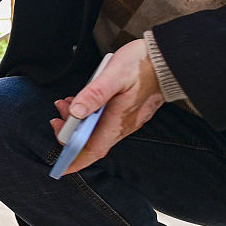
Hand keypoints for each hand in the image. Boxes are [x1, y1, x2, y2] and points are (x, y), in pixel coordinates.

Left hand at [49, 39, 164, 175]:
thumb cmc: (143, 64)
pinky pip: (105, 121)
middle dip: (70, 134)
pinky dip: (88, 116)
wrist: (168, 58)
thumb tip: (76, 112)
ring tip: (66, 104)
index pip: (94, 150)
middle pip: (91, 141)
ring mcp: (127, 119)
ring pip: (97, 130)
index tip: (60, 167)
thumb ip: (94, 94)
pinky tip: (82, 101)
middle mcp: (124, 125)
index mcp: (118, 121)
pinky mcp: (129, 111)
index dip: (75, 160)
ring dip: (78, 122)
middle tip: (57, 116)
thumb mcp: (114, 75)